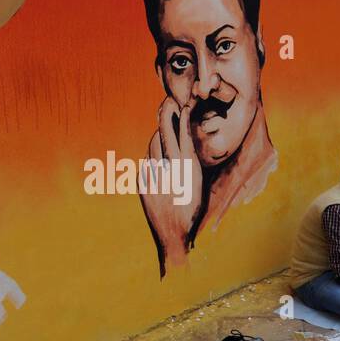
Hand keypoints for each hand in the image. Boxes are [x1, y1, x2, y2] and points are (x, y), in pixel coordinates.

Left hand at [138, 98, 203, 268]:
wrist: (172, 235)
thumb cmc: (190, 210)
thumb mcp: (197, 184)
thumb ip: (189, 160)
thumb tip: (183, 138)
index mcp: (186, 168)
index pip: (181, 133)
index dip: (180, 116)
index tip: (180, 104)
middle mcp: (168, 169)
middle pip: (164, 134)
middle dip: (166, 117)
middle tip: (168, 104)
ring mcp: (153, 175)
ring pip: (153, 147)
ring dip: (159, 138)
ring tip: (165, 130)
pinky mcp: (142, 183)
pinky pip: (147, 162)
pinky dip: (153, 157)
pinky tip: (159, 159)